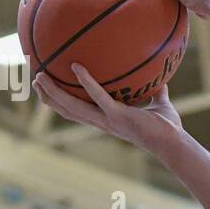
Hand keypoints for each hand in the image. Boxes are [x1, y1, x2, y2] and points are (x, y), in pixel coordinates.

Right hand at [33, 64, 182, 152]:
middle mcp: (102, 121)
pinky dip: (87, 82)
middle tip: (34, 79)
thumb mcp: (159, 105)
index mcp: (107, 119)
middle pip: (66, 110)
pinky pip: (98, 96)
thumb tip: (162, 78)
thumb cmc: (168, 127)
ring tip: (40, 75)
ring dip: (55, 91)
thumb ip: (157, 93)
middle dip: (49, 96)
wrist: (174, 142)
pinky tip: (77, 66)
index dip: (61, 101)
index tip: (49, 88)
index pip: (78, 111)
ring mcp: (108, 120)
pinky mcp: (117, 115)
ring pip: (73, 106)